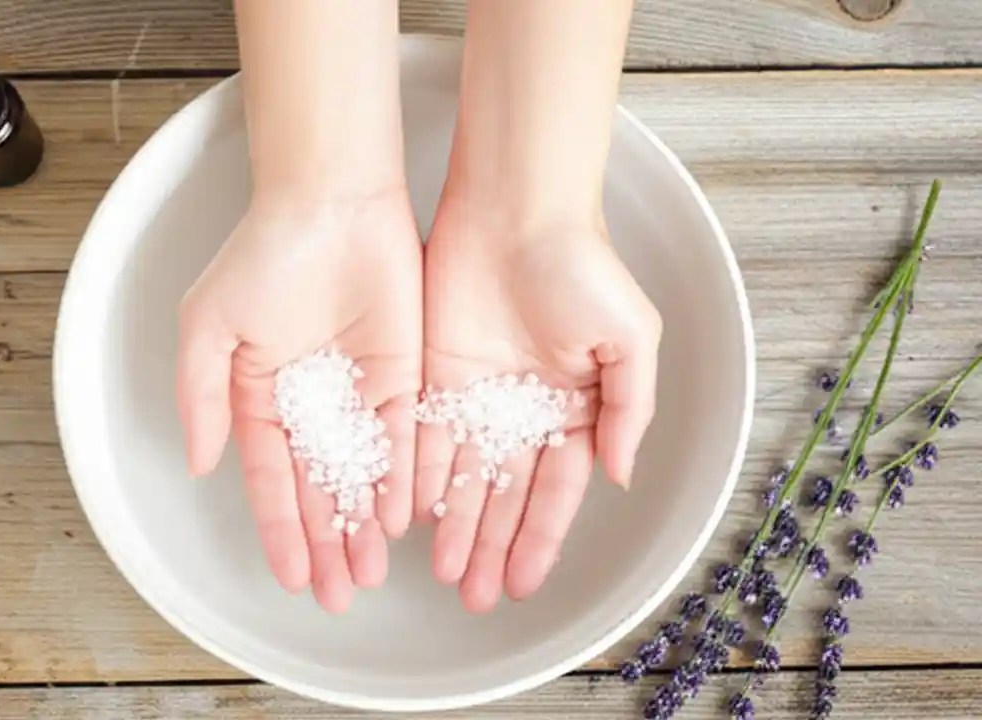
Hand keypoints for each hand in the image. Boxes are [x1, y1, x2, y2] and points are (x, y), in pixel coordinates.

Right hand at [177, 188, 421, 612]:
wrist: (333, 202)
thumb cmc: (263, 255)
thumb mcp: (209, 327)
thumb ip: (201, 397)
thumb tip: (202, 465)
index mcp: (259, 397)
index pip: (269, 481)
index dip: (278, 529)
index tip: (288, 576)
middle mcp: (309, 404)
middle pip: (319, 491)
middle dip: (326, 545)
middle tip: (337, 596)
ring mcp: (358, 393)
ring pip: (363, 476)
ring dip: (363, 527)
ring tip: (367, 576)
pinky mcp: (403, 375)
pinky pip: (404, 442)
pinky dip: (402, 482)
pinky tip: (399, 523)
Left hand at [416, 198, 660, 612]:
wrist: (518, 207)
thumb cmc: (582, 265)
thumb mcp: (629, 339)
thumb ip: (629, 410)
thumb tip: (619, 477)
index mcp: (576, 409)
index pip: (556, 492)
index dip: (540, 539)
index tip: (525, 585)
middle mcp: (525, 411)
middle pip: (505, 495)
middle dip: (491, 547)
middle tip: (474, 597)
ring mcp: (477, 395)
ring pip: (462, 476)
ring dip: (455, 525)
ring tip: (444, 574)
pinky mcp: (434, 373)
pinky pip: (424, 436)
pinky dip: (419, 476)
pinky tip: (413, 517)